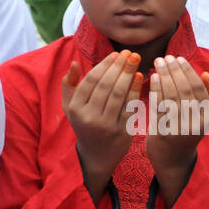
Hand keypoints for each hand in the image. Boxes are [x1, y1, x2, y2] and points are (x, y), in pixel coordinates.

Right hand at [61, 51, 143, 199]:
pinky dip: (135, 90)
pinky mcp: (122, 132)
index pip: (91, 81)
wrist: (96, 155)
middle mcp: (89, 117)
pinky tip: (139, 77)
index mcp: (75, 108)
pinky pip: (130, 106)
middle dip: (119, 66)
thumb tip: (73, 63)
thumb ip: (69, 84)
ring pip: (119, 95)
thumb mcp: (69, 106)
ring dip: (128, 74)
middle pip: (106, 86)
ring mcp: (106, 126)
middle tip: (129, 53)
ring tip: (136, 60)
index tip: (116, 54)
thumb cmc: (83, 123)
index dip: (104, 65)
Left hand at [145, 54, 208, 203]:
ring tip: (158, 63)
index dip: (188, 71)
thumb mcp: (203, 117)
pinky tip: (152, 77)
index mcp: (207, 118)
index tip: (179, 58)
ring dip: (164, 76)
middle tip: (165, 57)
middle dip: (174, 70)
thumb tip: (207, 75)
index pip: (199, 88)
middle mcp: (195, 124)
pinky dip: (156, 90)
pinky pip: (159, 107)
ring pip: (172, 97)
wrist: (173, 161)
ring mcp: (179, 130)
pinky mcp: (163, 134)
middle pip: (185, 91)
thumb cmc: (186, 132)